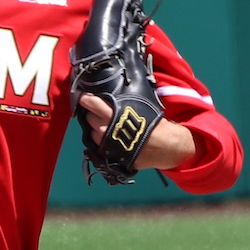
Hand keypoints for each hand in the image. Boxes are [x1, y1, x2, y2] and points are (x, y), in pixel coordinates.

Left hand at [75, 94, 195, 170]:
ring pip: (91, 133)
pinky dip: (100, 141)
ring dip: (94, 128)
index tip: (83, 96)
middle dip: (91, 113)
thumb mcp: (140, 105)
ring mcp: (107, 145)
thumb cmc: (155, 124)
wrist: (166, 147)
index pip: (91, 104)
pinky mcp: (110, 156)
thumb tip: (113, 93)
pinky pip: (98, 146)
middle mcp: (106, 130)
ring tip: (104, 125)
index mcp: (114, 114)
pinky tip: (107, 137)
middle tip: (98, 110)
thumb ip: (124, 101)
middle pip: (89, 118)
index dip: (86, 99)